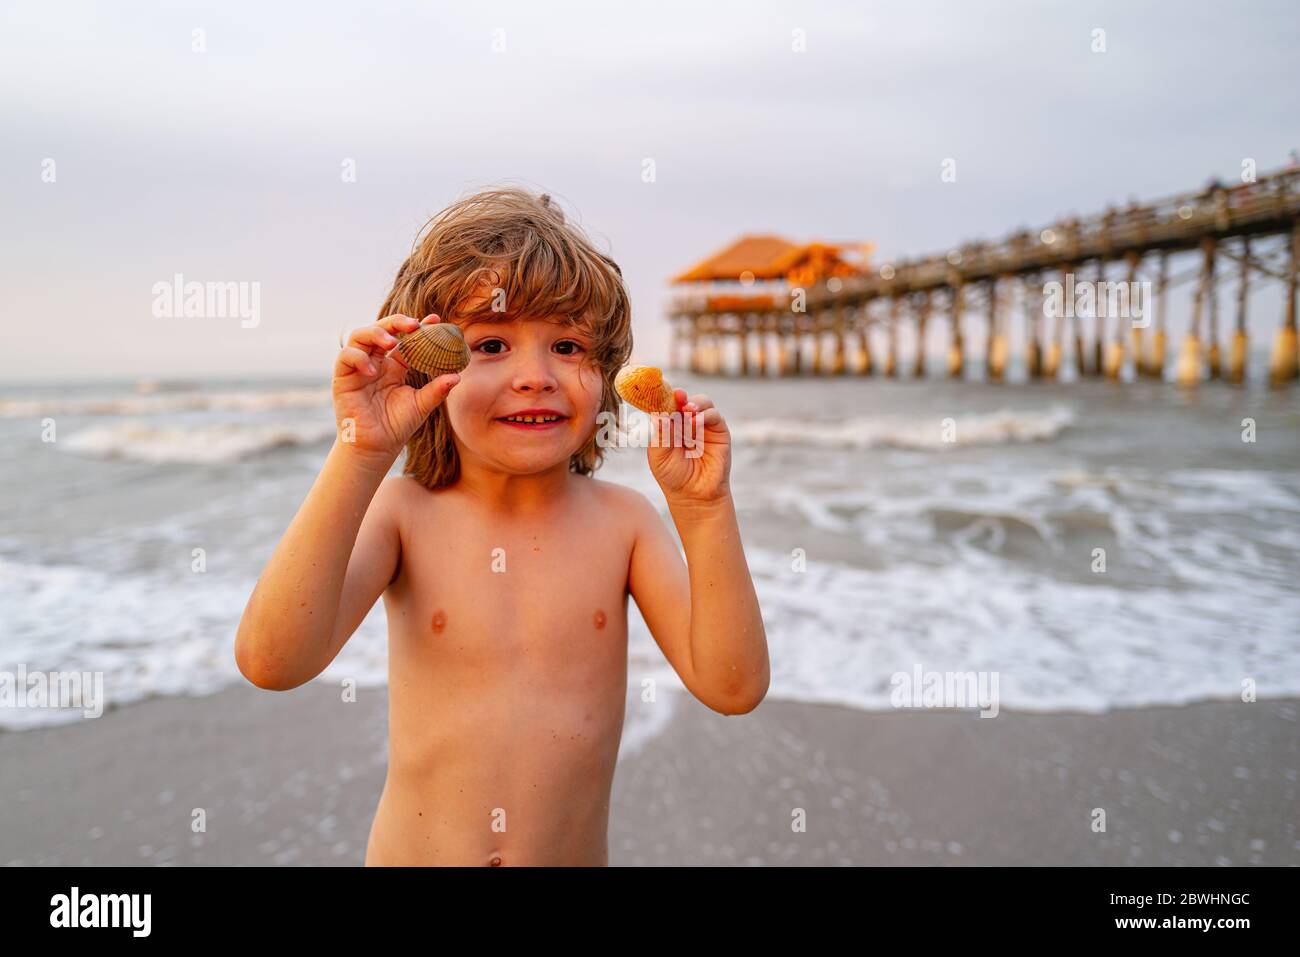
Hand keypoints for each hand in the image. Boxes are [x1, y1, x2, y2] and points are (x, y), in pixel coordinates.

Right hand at [332, 313, 459, 468]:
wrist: (377, 447)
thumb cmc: (397, 426)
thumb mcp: (421, 405)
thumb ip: (437, 389)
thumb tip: (457, 376)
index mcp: (395, 366)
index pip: (406, 339)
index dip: (418, 327)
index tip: (435, 320)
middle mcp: (376, 362)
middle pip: (382, 329)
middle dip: (397, 322)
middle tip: (414, 324)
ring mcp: (358, 368)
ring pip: (361, 335)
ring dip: (377, 333)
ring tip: (392, 342)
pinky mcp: (343, 377)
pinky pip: (346, 356)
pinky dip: (359, 358)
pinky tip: (372, 370)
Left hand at [646, 389, 731, 507]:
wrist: (693, 495)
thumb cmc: (672, 475)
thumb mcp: (658, 454)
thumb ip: (660, 433)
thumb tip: (659, 412)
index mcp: (670, 424)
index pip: (667, 403)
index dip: (665, 396)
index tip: (660, 391)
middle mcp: (687, 422)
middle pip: (685, 398)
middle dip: (680, 396)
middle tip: (677, 397)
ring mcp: (704, 426)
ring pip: (702, 402)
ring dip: (694, 403)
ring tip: (687, 412)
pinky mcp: (720, 432)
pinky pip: (715, 415)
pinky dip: (705, 415)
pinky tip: (696, 423)